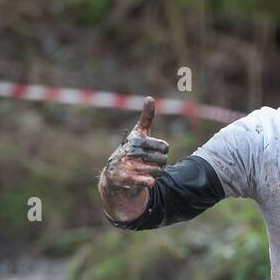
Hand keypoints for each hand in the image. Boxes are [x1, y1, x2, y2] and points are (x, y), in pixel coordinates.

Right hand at [99, 96, 168, 220]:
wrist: (114, 173)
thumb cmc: (131, 150)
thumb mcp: (138, 133)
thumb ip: (146, 117)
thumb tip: (150, 98)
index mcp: (136, 140)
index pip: (164, 147)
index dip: (163, 151)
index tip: (155, 151)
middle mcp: (131, 152)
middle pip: (163, 160)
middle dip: (160, 163)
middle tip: (150, 163)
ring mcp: (128, 166)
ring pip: (157, 172)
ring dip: (156, 173)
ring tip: (146, 171)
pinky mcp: (126, 179)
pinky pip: (147, 181)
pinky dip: (150, 182)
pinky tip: (148, 181)